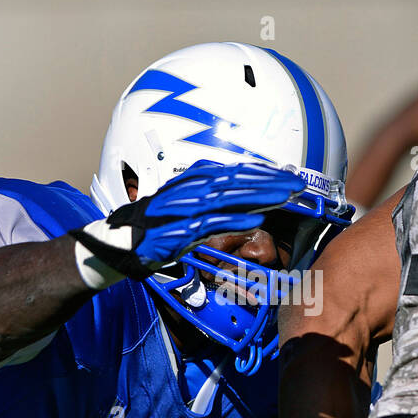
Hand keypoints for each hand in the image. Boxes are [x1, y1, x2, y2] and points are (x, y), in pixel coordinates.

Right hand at [71, 161, 303, 280]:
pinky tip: (255, 220)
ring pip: (227, 199)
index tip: (290, 177)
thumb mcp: (186, 209)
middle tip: (298, 184)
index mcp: (193, 183)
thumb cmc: (156, 228)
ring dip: (259, 196)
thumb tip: (246, 199)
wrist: (119, 244)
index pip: (234, 174)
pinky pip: (209, 225)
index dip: (264, 174)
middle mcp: (190, 191)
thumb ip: (213, 202)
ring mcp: (183, 210)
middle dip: (269, 182)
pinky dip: (233, 222)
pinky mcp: (177, 232)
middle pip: (236, 182)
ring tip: (286, 196)